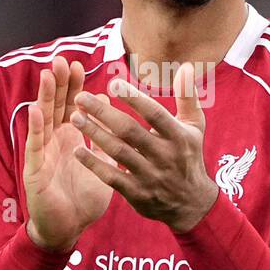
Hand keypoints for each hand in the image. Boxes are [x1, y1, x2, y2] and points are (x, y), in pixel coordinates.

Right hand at [23, 55, 112, 251]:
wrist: (68, 229)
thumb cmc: (82, 198)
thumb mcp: (100, 165)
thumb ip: (104, 141)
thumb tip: (113, 115)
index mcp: (70, 139)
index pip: (71, 107)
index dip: (73, 87)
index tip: (78, 66)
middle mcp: (54, 142)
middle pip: (55, 106)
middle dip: (58, 84)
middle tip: (62, 59)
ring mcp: (43, 155)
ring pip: (42, 121)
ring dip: (44, 97)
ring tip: (48, 75)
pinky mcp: (35, 171)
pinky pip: (35, 147)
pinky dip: (35, 128)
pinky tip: (35, 111)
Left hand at [69, 62, 219, 232]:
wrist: (191, 203)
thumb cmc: (188, 155)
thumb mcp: (194, 126)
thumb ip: (187, 96)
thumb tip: (187, 66)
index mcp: (179, 136)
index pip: (155, 114)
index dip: (134, 98)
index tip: (112, 84)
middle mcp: (164, 156)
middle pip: (130, 132)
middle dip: (103, 113)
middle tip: (80, 98)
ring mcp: (150, 176)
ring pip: (118, 152)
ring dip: (94, 134)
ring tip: (75, 118)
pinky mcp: (137, 194)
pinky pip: (112, 177)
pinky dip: (94, 164)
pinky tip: (78, 149)